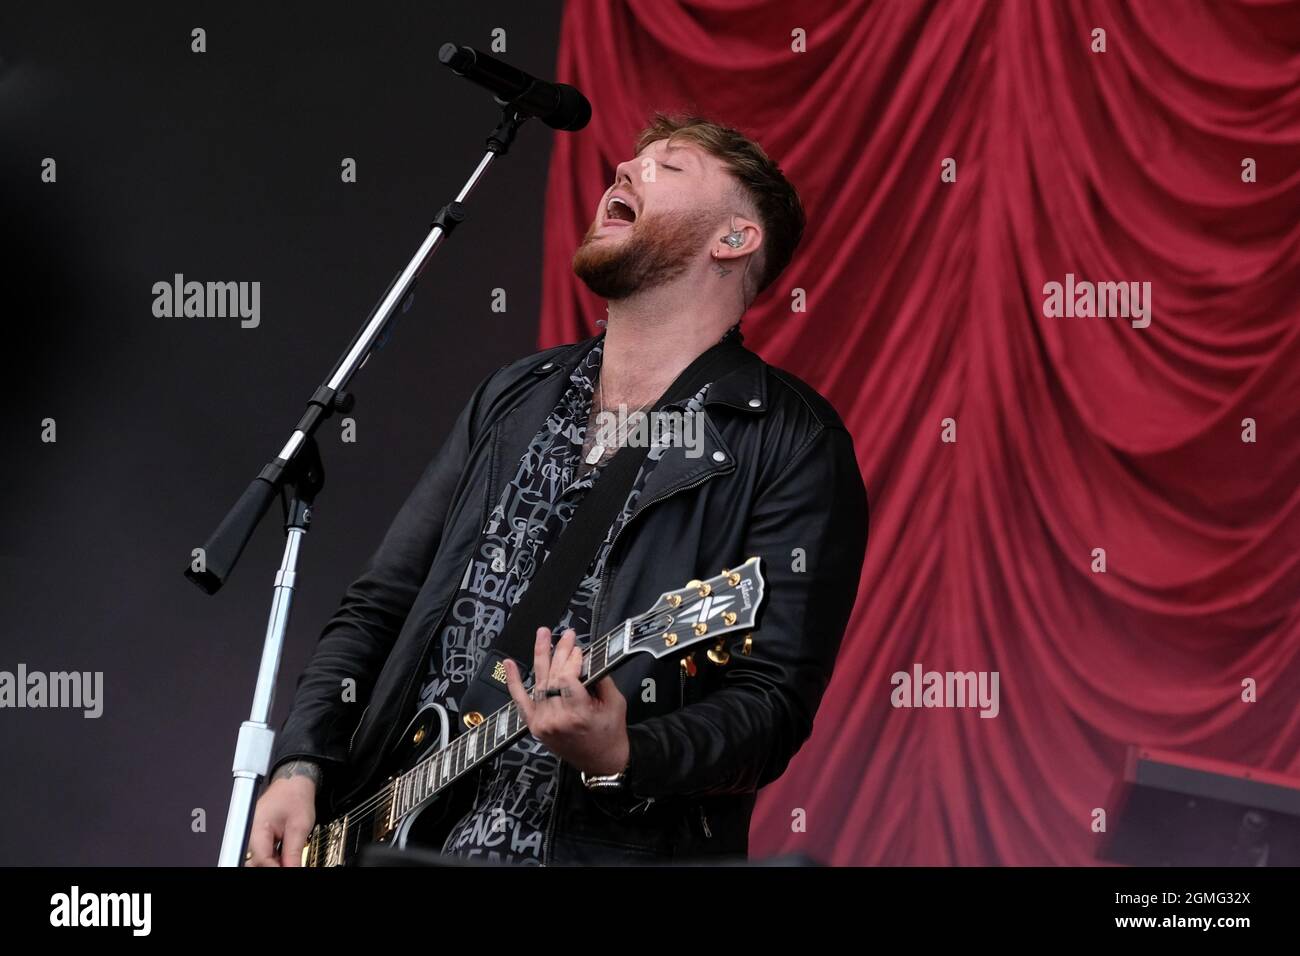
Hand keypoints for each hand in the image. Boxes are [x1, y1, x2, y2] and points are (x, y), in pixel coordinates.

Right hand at [246, 760, 318, 866]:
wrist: (294, 783)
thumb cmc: (295, 796)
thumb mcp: (300, 826)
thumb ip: (294, 852)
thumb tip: (292, 869)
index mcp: (257, 827)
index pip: (261, 857)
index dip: (275, 866)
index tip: (290, 868)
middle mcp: (250, 832)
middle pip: (256, 860)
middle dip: (273, 865)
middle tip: (291, 864)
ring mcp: (253, 835)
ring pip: (259, 859)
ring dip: (274, 862)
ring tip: (290, 859)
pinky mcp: (258, 837)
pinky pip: (263, 854)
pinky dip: (274, 858)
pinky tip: (286, 858)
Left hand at [504, 626, 629, 775]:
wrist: (602, 761)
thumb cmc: (610, 732)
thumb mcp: (616, 702)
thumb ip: (600, 678)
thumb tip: (586, 655)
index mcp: (578, 715)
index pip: (567, 678)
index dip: (572, 660)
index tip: (580, 649)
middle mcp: (556, 720)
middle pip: (552, 677)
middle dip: (560, 652)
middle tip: (568, 635)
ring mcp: (542, 723)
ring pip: (539, 682)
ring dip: (542, 656)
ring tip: (544, 635)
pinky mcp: (535, 726)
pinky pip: (520, 701)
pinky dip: (513, 682)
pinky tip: (509, 664)